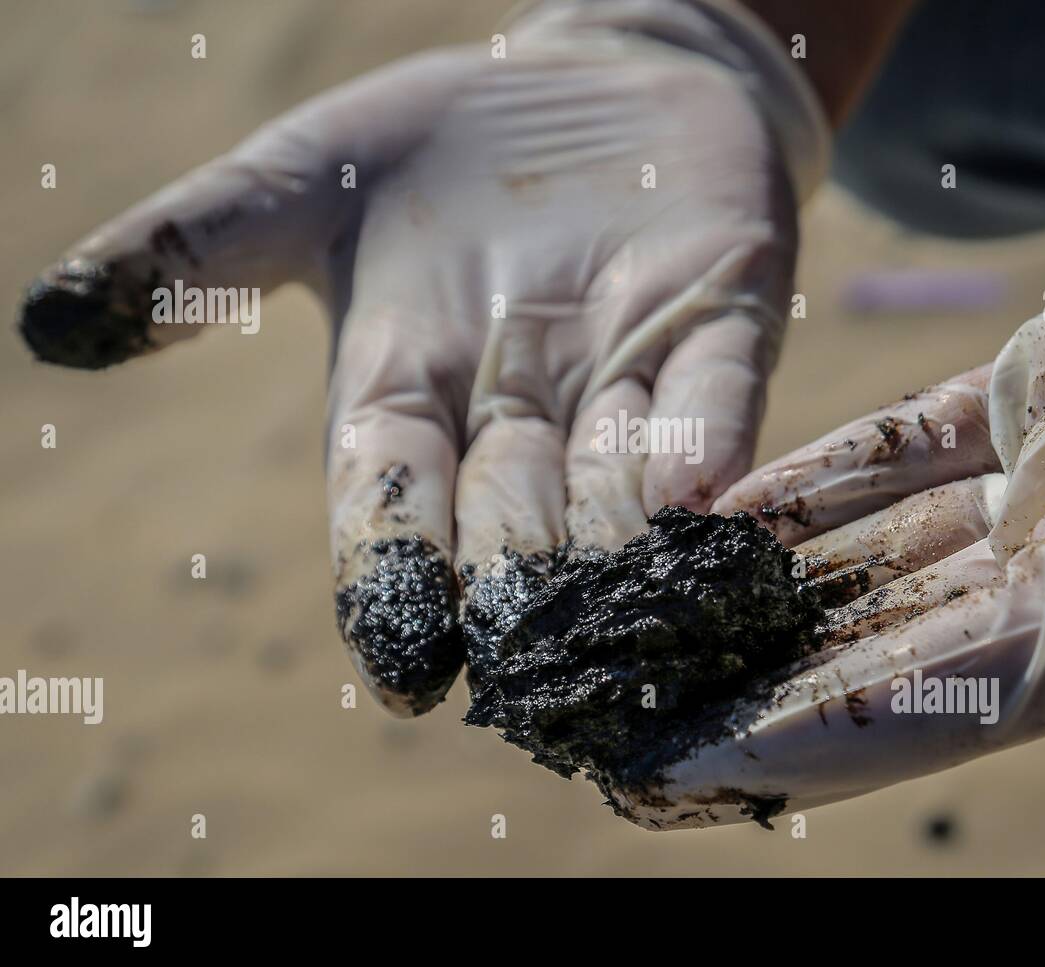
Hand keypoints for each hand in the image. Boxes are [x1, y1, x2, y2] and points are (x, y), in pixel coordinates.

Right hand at [16, 1, 827, 715]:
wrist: (590, 80)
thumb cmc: (432, 150)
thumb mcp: (297, 183)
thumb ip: (194, 249)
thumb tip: (52, 326)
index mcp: (409, 392)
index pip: (392, 503)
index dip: (395, 579)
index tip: (404, 670)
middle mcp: (522, 409)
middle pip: (512, 513)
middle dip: (515, 580)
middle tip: (526, 655)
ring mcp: (627, 368)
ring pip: (621, 478)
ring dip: (621, 541)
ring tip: (629, 605)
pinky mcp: (723, 315)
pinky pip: (718, 392)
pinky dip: (708, 441)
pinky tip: (705, 499)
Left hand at [609, 103, 1044, 829]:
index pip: (936, 700)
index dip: (803, 742)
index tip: (677, 771)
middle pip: (878, 648)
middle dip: (751, 688)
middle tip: (627, 716)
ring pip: (875, 558)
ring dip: (763, 590)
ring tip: (651, 620)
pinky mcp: (1027, 411)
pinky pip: (896, 460)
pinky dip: (814, 484)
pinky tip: (726, 510)